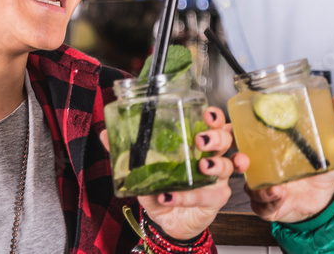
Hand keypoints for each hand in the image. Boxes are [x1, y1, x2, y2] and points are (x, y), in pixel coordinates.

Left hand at [100, 106, 241, 240]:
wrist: (169, 220)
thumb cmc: (164, 187)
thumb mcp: (145, 168)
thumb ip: (128, 151)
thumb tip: (105, 134)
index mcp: (198, 143)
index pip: (214, 123)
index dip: (215, 116)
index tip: (207, 113)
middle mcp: (212, 157)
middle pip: (226, 139)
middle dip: (216, 136)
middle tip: (200, 140)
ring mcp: (217, 178)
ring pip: (227, 165)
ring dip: (215, 164)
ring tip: (201, 166)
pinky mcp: (215, 198)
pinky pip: (209, 195)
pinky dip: (192, 196)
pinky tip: (174, 196)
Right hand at [243, 92, 333, 222]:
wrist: (328, 198)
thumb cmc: (320, 168)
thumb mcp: (326, 143)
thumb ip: (332, 121)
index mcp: (269, 147)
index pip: (243, 137)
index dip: (232, 134)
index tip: (231, 130)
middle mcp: (263, 166)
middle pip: (238, 161)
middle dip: (237, 161)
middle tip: (244, 160)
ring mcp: (264, 186)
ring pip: (249, 186)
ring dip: (257, 187)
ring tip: (274, 187)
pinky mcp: (269, 205)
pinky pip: (262, 205)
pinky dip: (269, 201)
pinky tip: (280, 196)